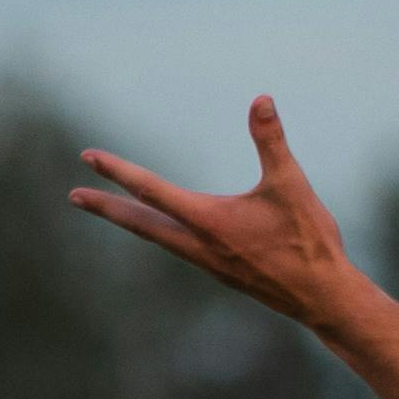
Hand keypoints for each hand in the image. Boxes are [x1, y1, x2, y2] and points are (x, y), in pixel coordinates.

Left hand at [68, 99, 370, 329]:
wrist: (324, 298)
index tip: (89, 157)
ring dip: (130, 221)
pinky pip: (178, 248)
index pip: (152, 190)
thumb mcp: (291, 184)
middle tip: (74, 196)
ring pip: (158, 237)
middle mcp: (200, 245)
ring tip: (108, 210)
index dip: (119, 171)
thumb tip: (261, 100)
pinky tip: (163, 231)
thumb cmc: (310, 242)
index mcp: (209, 221)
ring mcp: (208, 263)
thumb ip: (272, 141)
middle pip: (141, 223)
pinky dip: (159, 233)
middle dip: (106, 208)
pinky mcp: (221, 273)